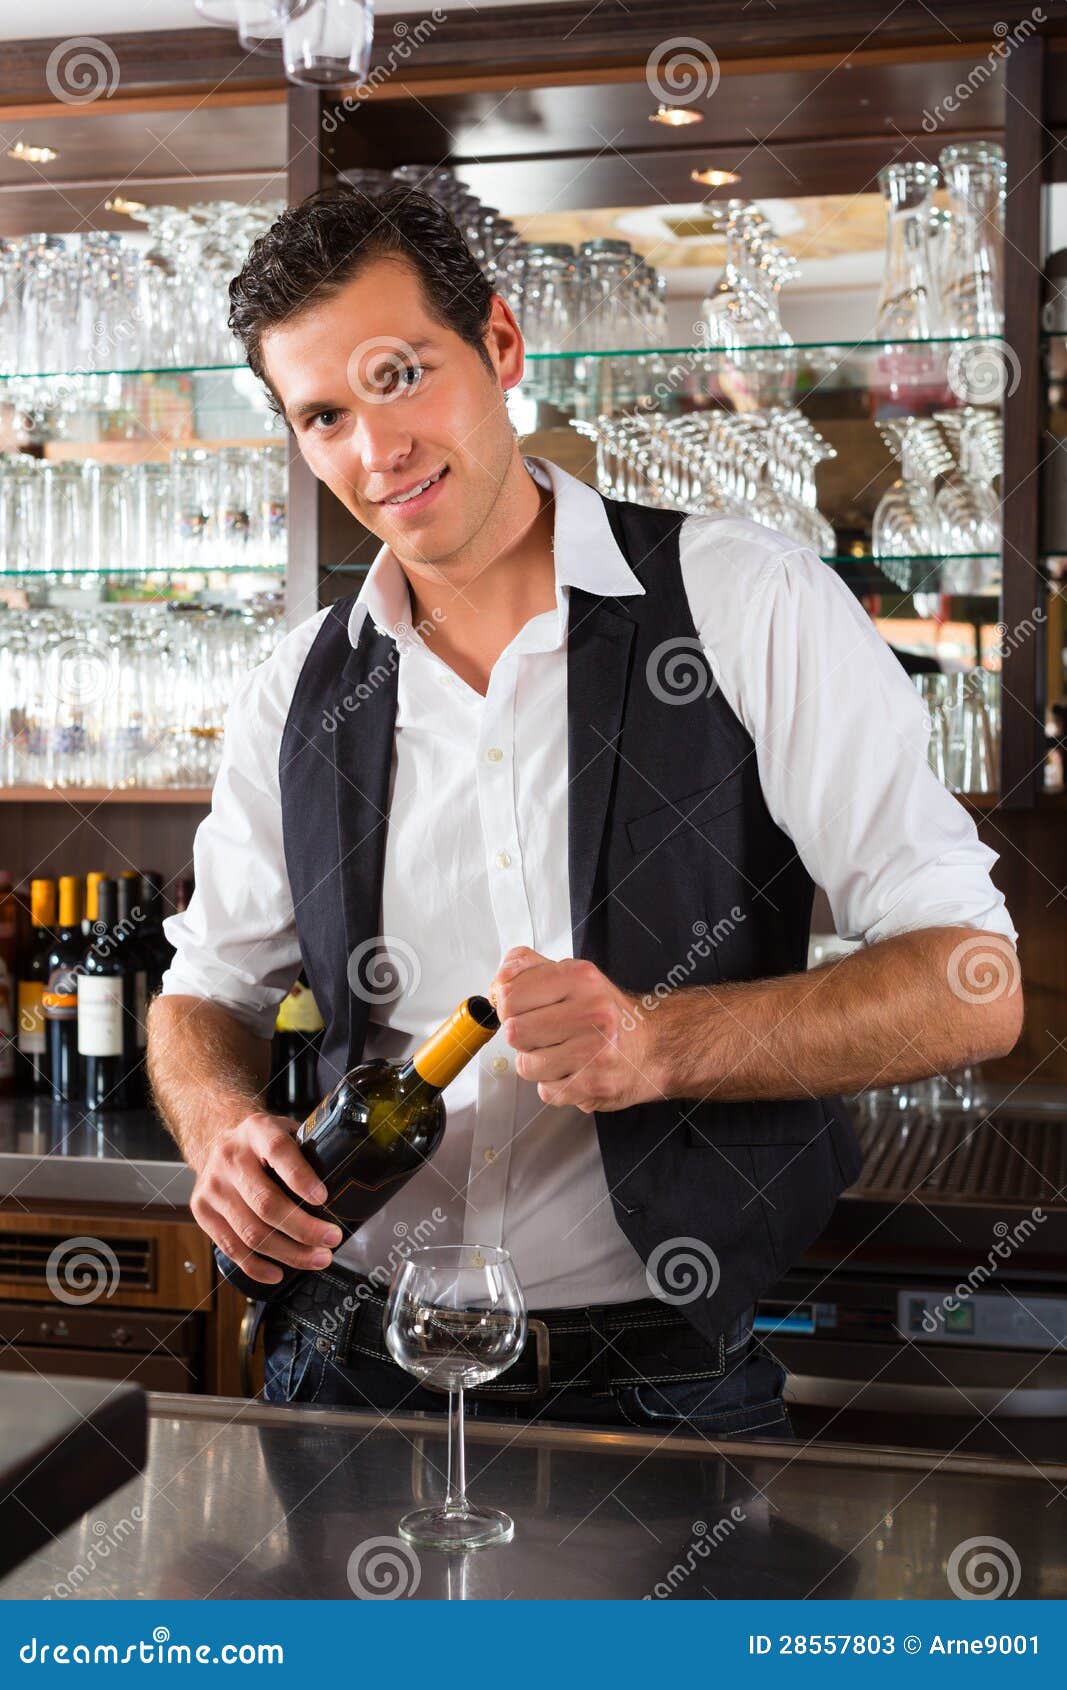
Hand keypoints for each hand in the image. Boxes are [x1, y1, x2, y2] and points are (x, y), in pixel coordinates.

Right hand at [190, 1112, 343, 1285]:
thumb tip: (347, 1182)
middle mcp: (230, 1157)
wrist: (216, 1140)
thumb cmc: (261, 1142)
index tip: (324, 1199)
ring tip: (317, 1259)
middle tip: (332, 1240)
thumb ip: (307, 1151)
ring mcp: (212, 1187)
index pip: (279, 1151)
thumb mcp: (285, 1131)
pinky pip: (231, 1248)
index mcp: (256, 1131)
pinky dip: (257, 1266)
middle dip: (304, 1228)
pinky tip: (279, 1273)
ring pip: (252, 1232)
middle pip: (267, 1203)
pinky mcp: (202, 1211)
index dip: (301, 1177)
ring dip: (288, 1253)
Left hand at [488, 946, 661, 1112]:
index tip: (522, 1010)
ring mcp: (594, 1051)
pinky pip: (546, 1091)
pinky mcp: (595, 1084)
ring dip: (539, 1064)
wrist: (655, 1046)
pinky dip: (556, 1086)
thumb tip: (496, 984)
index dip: (508, 1007)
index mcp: (580, 978)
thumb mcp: (573, 974)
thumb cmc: (609, 1014)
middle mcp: (590, 1011)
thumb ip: (528, 968)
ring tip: (564, 1054)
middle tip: (547, 1034)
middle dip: (524, 1037)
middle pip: (514, 1033)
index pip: (509, 994)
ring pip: (526, 1066)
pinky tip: (575, 1071)